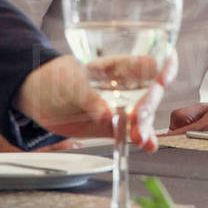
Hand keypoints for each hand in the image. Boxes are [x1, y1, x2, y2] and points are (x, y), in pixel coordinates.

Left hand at [15, 53, 176, 152]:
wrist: (42, 99)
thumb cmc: (59, 78)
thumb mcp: (69, 81)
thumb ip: (88, 96)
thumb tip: (107, 115)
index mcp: (120, 65)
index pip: (152, 61)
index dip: (165, 65)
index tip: (164, 76)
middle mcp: (128, 85)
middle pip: (152, 92)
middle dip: (149, 105)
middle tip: (137, 118)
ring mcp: (124, 106)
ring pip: (145, 115)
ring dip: (146, 127)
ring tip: (140, 138)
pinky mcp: (117, 126)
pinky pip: (135, 132)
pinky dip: (144, 140)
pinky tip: (148, 145)